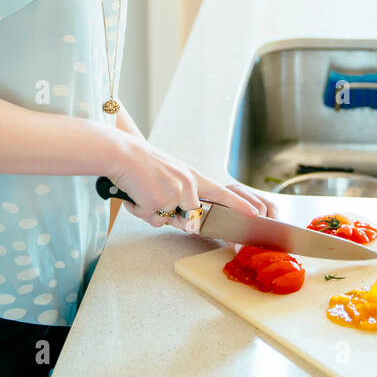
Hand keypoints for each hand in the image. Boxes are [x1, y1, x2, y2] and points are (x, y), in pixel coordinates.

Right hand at [106, 131, 272, 229]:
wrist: (121, 153)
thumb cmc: (141, 164)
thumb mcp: (169, 177)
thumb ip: (180, 198)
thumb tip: (186, 223)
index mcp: (192, 177)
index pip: (222, 193)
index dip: (239, 205)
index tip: (255, 214)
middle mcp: (188, 185)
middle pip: (189, 217)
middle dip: (170, 215)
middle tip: (153, 193)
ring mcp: (176, 193)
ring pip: (166, 220)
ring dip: (151, 212)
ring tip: (142, 190)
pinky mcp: (160, 201)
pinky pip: (151, 219)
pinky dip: (139, 210)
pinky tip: (135, 193)